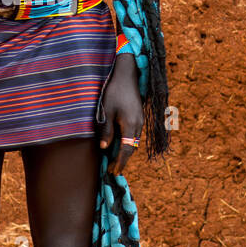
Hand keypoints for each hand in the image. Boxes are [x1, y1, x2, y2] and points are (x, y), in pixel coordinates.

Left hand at [98, 57, 142, 175]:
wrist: (127, 75)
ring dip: (125, 150)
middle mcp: (138, 125)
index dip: (120, 162)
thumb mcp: (106, 111)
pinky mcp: (139, 115)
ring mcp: (140, 120)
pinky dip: (127, 141)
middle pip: (132, 148)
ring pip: (133, 141)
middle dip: (122, 159)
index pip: (127, 150)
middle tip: (112, 169)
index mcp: (130, 125)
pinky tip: (118, 142)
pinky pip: (134, 133)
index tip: (114, 172)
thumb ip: (106, 131)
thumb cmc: (114, 92)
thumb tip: (105, 148)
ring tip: (114, 159)